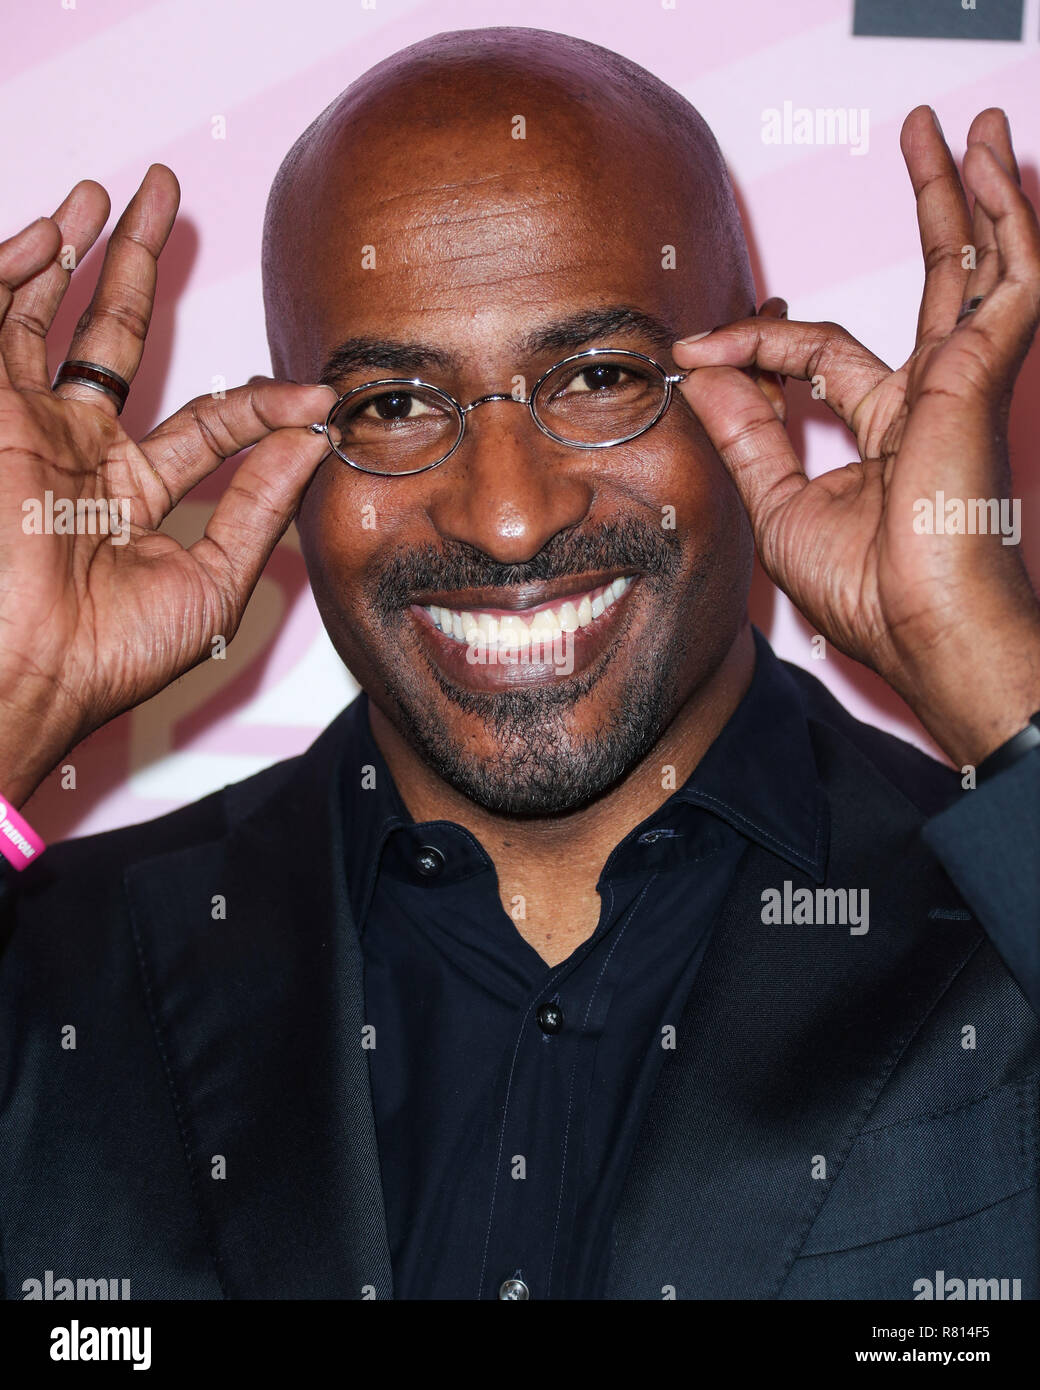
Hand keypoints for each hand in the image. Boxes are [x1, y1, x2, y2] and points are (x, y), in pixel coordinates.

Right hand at [0, 167, 334, 804]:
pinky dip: (19, 275)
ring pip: (49, 317)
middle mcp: (78, 450)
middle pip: (114, 338)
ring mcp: (27, 427)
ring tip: (115, 197)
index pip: (208, 420)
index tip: (320, 393)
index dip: (263, 403)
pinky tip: (59, 232)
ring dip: (78, 252)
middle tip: (165, 199)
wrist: (27, 675)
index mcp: (130, 491)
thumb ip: (258, 505)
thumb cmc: (108, 654)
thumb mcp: (211, 579)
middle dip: (139, 267)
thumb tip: (314, 440)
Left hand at [672, 106, 1039, 766]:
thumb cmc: (867, 591)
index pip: (818, 353)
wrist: (922, 627)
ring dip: (963, 193)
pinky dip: (1001, 220)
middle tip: (913, 140)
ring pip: (971, 265)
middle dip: (920, 212)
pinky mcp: (986, 371)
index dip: (754, 340)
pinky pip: (1007, 278)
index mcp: (888, 428)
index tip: (697, 348)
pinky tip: (985, 165)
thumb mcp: (779, 505)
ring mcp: (964, 380)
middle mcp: (932, 395)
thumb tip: (702, 374)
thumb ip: (747, 434)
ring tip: (954, 127)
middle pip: (927, 282)